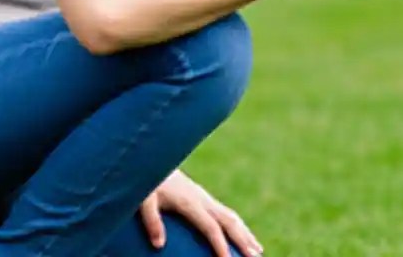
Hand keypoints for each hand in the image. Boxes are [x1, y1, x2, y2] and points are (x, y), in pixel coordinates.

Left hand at [140, 170, 261, 256]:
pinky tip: (241, 235)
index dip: (220, 245)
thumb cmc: (145, 180)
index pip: (211, 227)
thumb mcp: (143, 200)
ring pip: (232, 217)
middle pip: (229, 222)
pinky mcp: (202, 198)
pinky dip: (238, 227)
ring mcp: (205, 198)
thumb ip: (151, 220)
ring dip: (246, 234)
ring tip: (258, 251)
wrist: (152, 156)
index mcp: (190, 202)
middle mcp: (202, 200)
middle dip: (244, 241)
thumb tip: (159, 245)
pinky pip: (226, 214)